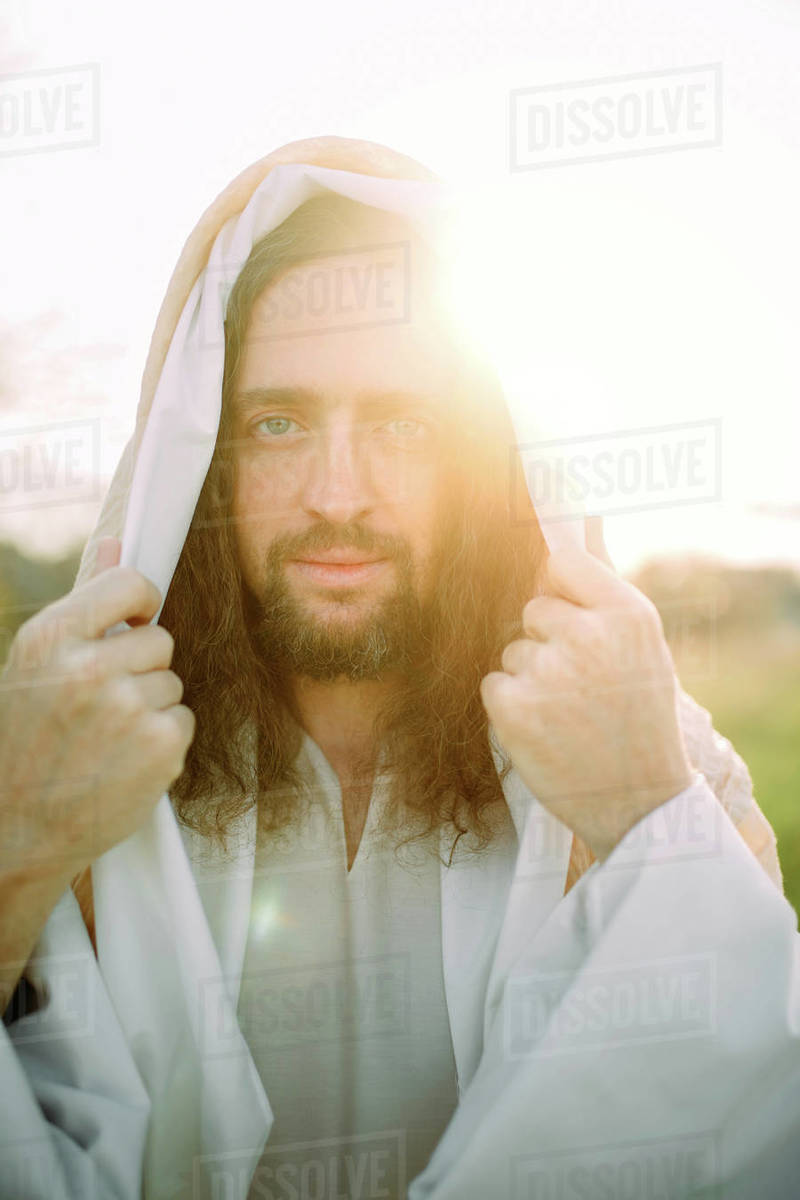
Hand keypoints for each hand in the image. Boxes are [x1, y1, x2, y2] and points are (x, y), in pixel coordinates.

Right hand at [0, 537, 195, 888]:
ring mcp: (127, 707)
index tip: (133, 625)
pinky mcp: (160, 745)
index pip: (130, 584)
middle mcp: (88, 668)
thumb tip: (117, 543)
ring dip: (151, 707)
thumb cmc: (27, 739)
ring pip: (172, 682)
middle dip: (141, 668)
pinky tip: (124, 761)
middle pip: (160, 640)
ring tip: (107, 737)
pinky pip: (183, 719)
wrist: (19, 827)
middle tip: (101, 705)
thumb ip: (83, 605)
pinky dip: (163, 741)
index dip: (141, 604)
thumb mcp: (37, 664)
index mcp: (51, 637)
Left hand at [480, 519, 691, 860]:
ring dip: (530, 677)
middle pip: (532, 609)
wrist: (638, 801)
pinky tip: (545, 730)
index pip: (562, 564)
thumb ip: (604, 589)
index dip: (558, 589)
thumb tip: (577, 518)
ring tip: (568, 713)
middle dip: (546, 641)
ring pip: (512, 649)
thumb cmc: (639, 716)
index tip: (566, 611)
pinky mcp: (513, 706)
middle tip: (581, 684)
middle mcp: (587, 635)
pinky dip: (511, 707)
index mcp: (626, 614)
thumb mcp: (641, 646)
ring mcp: (548, 670)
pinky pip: (494, 683)